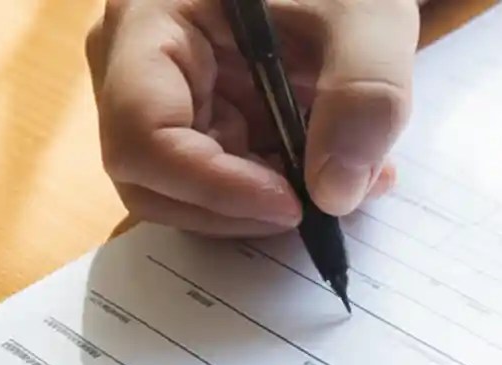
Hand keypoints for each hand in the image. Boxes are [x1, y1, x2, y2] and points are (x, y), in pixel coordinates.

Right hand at [85, 0, 417, 235]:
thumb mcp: (368, 16)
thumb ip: (366, 91)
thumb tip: (334, 192)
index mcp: (152, 19)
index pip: (143, 129)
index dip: (211, 185)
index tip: (289, 204)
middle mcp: (133, 65)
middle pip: (149, 178)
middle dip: (235, 207)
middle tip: (314, 206)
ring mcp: (161, 98)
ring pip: (179, 194)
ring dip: (257, 208)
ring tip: (338, 182)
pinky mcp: (194, 120)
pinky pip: (211, 184)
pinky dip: (268, 193)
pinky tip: (323, 170)